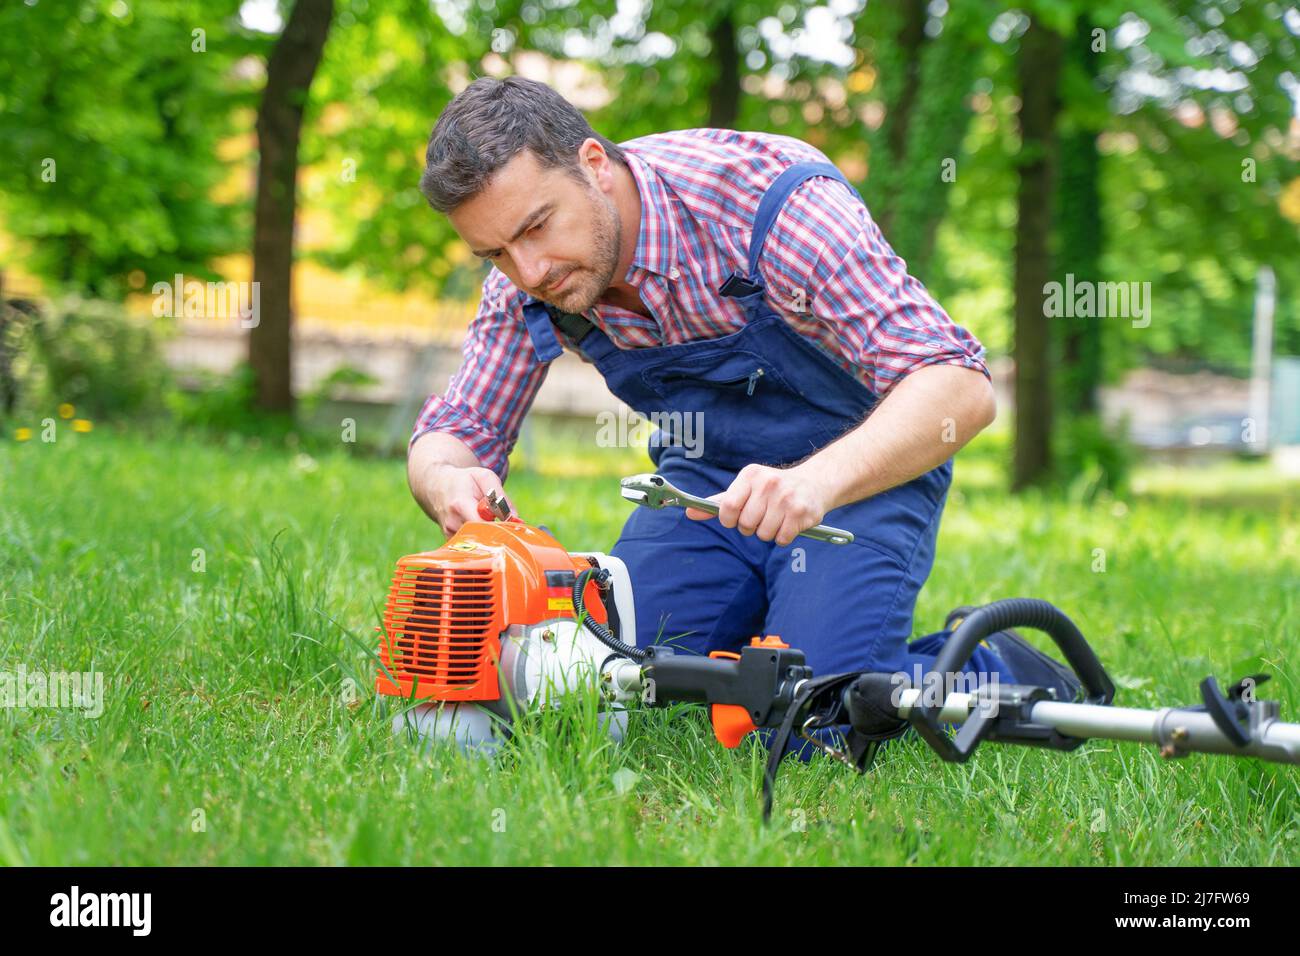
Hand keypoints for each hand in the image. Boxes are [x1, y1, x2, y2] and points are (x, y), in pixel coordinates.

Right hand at [417, 462, 514, 536]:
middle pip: (482, 538)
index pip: (483, 525)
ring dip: (490, 536)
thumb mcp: (485, 478)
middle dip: (498, 534)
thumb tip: (516, 519)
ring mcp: (449, 535)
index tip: (512, 524)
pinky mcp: (450, 542)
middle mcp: (452, 523)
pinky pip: (472, 546)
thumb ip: (501, 497)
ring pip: (478, 544)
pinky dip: (482, 540)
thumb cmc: (464, 481)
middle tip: (505, 525)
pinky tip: (483, 529)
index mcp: (461, 504)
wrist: (436, 487)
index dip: (500, 527)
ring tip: (490, 522)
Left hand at [684, 463, 830, 546]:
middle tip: (762, 516)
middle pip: (745, 524)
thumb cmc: (772, 489)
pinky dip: (782, 537)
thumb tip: (690, 512)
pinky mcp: (801, 512)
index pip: (727, 506)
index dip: (729, 519)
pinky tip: (788, 523)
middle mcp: (768, 484)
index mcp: (751, 475)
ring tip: (776, 518)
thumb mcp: (746, 488)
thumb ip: (719, 502)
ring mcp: (786, 498)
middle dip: (750, 527)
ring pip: (763, 534)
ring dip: (767, 533)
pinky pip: (781, 539)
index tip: (736, 518)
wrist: (814, 483)